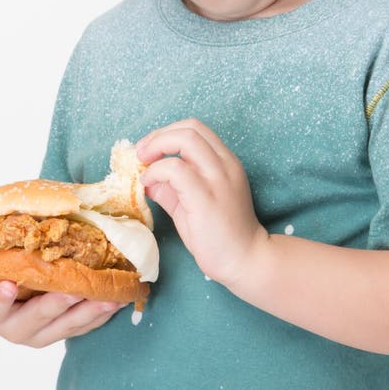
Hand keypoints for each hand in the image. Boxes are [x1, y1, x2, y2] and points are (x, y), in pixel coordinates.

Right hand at [0, 230, 127, 347]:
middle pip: (37, 320)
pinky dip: (102, 313)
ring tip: (104, 296)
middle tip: (70, 290)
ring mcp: (46, 334)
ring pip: (67, 327)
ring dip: (87, 311)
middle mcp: (19, 329)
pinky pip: (87, 326)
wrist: (22, 297)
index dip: (1, 300)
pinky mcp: (69, 332)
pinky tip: (116, 298)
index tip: (8, 286)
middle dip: (54, 306)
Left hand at [135, 118, 267, 287]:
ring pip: (186, 139)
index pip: (196, 129)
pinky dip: (157, 170)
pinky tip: (148, 183)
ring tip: (143, 164)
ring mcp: (218, 179)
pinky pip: (177, 169)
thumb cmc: (221, 235)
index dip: (168, 132)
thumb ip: (171, 188)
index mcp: (225, 162)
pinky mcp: (206, 197)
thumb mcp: (192, 204)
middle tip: (141, 153)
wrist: (246, 262)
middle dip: (159, 135)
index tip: (149, 149)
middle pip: (190, 127)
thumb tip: (146, 178)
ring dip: (157, 145)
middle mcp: (225, 164)